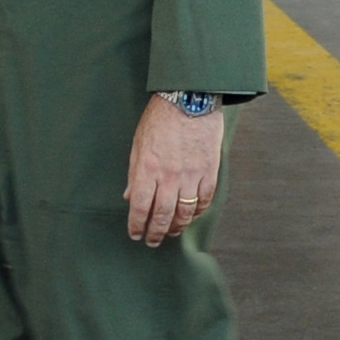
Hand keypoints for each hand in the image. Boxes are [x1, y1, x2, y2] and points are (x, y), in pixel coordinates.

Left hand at [124, 96, 226, 244]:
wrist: (189, 99)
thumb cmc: (160, 118)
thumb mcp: (138, 143)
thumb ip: (135, 173)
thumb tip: (130, 196)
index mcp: (147, 168)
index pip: (140, 207)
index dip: (136, 225)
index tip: (135, 234)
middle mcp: (169, 176)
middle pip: (162, 215)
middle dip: (156, 233)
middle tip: (152, 241)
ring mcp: (191, 175)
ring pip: (184, 212)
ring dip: (177, 226)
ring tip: (171, 231)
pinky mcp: (209, 171)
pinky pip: (204, 200)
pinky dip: (198, 212)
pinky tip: (191, 215)